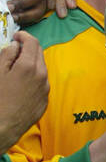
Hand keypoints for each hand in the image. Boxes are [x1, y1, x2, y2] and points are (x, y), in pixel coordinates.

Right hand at [0, 33, 49, 148]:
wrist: (4, 125)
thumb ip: (8, 54)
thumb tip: (16, 46)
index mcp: (29, 66)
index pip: (32, 42)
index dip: (24, 36)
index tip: (16, 37)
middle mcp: (42, 75)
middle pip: (39, 53)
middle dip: (29, 48)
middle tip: (16, 50)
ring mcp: (45, 89)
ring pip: (42, 68)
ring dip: (32, 62)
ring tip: (18, 67)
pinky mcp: (45, 100)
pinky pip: (42, 82)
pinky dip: (35, 77)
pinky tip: (22, 83)